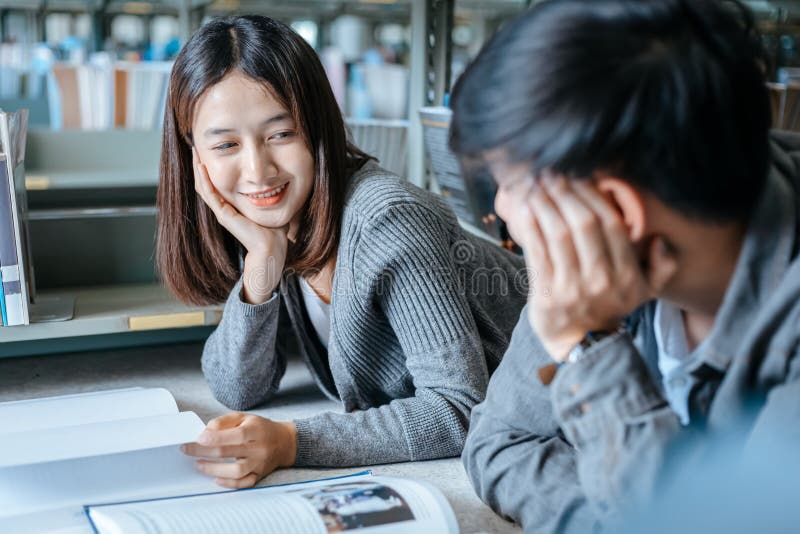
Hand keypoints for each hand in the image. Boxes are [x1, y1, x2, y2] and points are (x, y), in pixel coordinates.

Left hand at [181, 413, 296, 488]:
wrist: (284, 443)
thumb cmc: (260, 428)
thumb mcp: (244, 417)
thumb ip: (224, 422)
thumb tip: (206, 432)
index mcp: (255, 430)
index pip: (236, 435)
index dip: (216, 437)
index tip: (199, 438)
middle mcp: (259, 448)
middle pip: (230, 452)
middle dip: (204, 451)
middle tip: (188, 449)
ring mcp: (259, 464)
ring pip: (236, 471)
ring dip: (214, 469)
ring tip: (199, 464)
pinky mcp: (259, 476)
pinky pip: (244, 483)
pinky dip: (229, 484)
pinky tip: (215, 479)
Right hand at [193, 149, 287, 302]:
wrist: (272, 247)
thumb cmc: (274, 230)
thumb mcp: (271, 204)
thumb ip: (271, 192)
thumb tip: (280, 179)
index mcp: (232, 205)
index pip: (216, 182)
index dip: (211, 167)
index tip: (210, 149)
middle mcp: (224, 207)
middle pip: (205, 182)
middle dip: (200, 164)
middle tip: (196, 146)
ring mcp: (222, 211)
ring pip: (203, 186)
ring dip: (198, 169)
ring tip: (195, 151)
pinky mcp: (224, 215)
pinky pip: (210, 194)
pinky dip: (204, 179)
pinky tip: (200, 166)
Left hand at [509, 174, 676, 360]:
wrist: (582, 346)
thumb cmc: (610, 308)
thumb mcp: (645, 292)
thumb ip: (661, 266)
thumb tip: (661, 240)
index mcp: (628, 275)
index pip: (611, 225)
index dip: (593, 195)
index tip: (579, 176)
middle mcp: (601, 280)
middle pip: (582, 224)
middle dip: (566, 192)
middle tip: (552, 173)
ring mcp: (572, 288)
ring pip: (557, 234)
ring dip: (545, 203)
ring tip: (536, 184)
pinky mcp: (546, 294)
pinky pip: (536, 251)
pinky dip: (529, 226)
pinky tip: (524, 208)